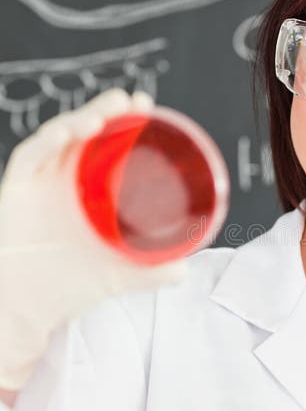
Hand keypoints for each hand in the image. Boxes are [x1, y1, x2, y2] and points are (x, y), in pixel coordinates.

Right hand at [0, 88, 188, 388]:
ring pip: (58, 137)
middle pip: (83, 131)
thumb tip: (184, 269)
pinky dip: (49, 140)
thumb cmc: (67, 285)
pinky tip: (70, 131)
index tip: (148, 107)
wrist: (26, 309)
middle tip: (133, 101)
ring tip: (105, 114)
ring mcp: (38, 182)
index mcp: (86, 189)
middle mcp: (61, 178)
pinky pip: (29, 156)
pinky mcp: (15, 189)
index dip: (124, 122)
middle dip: (107, 110)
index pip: (105, 144)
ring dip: (81, 119)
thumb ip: (150, 272)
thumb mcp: (117, 275)